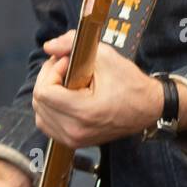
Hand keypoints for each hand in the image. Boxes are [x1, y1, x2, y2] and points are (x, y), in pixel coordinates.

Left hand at [31, 29, 166, 148]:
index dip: (51, 72)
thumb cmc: (131, 85)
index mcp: (84, 112)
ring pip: (40, 114)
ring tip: (66, 83)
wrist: (147, 108)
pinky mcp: (74, 142)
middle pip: (39, 102)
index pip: (44, 92)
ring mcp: (74, 139)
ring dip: (48, 94)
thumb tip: (49, 46)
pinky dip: (51, 108)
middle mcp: (76, 130)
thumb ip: (72, 45)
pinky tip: (66, 96)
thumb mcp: (104, 56)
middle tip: (66, 68)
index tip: (67, 63)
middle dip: (48, 79)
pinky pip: (48, 124)